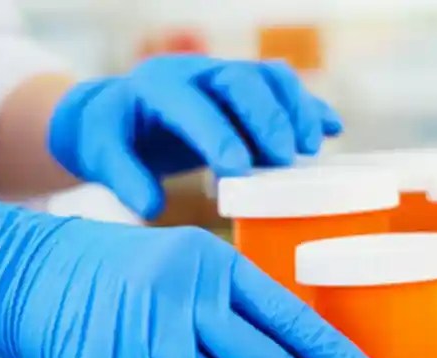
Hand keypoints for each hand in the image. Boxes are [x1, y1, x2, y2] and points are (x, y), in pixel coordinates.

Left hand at [47, 55, 342, 218]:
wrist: (122, 113)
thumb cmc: (114, 136)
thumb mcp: (103, 154)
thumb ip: (124, 177)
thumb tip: (150, 206)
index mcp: (158, 85)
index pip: (192, 104)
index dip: (216, 133)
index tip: (237, 170)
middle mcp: (197, 72)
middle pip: (241, 80)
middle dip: (266, 118)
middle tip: (282, 159)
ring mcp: (228, 77)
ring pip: (271, 78)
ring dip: (296, 110)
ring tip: (310, 149)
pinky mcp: (251, 90)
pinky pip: (286, 89)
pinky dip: (311, 107)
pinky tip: (333, 129)